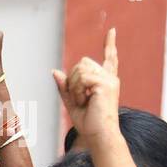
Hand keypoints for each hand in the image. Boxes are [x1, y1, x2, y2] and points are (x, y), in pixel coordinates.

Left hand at [53, 29, 119, 144]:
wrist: (99, 135)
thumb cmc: (88, 123)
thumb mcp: (71, 102)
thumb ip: (64, 87)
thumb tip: (55, 71)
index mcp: (105, 80)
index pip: (109, 58)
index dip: (110, 44)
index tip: (112, 31)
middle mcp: (110, 77)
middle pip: (82, 62)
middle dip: (73, 79)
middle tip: (79, 98)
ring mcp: (110, 80)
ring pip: (80, 69)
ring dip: (74, 86)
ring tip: (83, 101)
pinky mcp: (106, 84)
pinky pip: (81, 78)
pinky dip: (76, 90)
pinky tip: (84, 101)